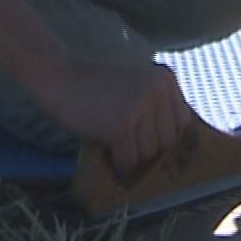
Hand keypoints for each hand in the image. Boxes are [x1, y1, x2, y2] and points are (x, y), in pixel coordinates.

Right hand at [31, 60, 194, 173]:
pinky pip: (128, 160)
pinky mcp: (121, 126)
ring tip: (111, 142)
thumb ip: (156, 108)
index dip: (163, 137)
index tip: (145, 140)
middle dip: (145, 148)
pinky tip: (105, 149)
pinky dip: (116, 163)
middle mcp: (157, 90)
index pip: (183, 124)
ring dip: (129, 156)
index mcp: (164, 79)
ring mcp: (140, 107)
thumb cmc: (92, 87)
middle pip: (167, 142)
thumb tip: (174, 150)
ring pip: (148, 154)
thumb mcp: (134, 87)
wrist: (56, 77)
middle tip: (123, 142)